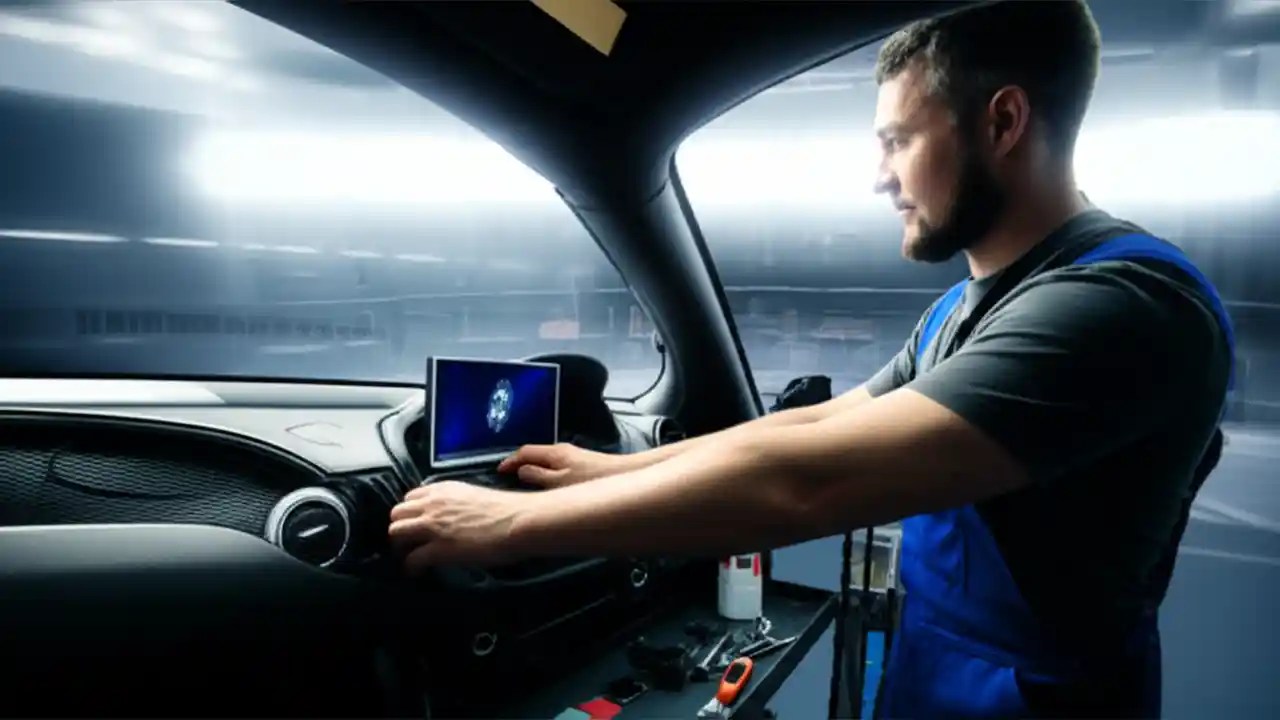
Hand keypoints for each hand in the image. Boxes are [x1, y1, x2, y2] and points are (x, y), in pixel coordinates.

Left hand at [388, 481, 533, 570]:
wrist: (519, 521)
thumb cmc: (508, 509)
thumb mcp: (475, 497)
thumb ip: (456, 503)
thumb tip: (453, 517)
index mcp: (443, 489)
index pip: (410, 497)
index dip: (411, 512)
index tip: (416, 523)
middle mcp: (433, 503)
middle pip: (396, 513)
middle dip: (400, 528)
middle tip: (409, 541)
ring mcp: (433, 525)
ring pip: (396, 532)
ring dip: (401, 545)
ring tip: (410, 556)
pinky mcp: (438, 549)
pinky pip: (412, 558)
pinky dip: (410, 567)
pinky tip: (416, 572)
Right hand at [497, 443, 624, 487]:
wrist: (627, 476)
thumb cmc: (592, 482)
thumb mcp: (559, 484)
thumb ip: (537, 477)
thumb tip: (521, 472)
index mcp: (554, 453)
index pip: (524, 452)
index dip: (509, 461)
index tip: (498, 471)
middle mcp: (562, 451)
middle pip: (535, 454)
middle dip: (520, 464)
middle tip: (508, 478)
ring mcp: (574, 457)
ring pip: (546, 461)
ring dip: (533, 469)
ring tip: (525, 484)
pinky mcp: (584, 465)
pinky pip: (556, 467)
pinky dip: (546, 474)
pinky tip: (548, 487)